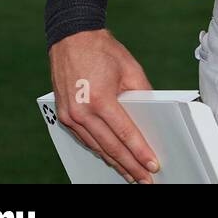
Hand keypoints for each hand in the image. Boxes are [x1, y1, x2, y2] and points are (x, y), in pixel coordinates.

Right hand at [48, 29, 160, 182]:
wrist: (71, 38)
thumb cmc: (102, 50)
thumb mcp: (131, 69)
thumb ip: (143, 94)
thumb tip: (153, 114)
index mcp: (100, 100)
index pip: (125, 134)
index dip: (139, 152)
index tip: (152, 165)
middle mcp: (82, 112)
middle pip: (110, 147)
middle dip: (129, 166)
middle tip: (145, 179)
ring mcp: (70, 116)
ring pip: (96, 147)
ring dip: (114, 163)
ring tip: (131, 174)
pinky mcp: (64, 115)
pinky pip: (85, 139)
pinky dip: (99, 150)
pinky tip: (111, 158)